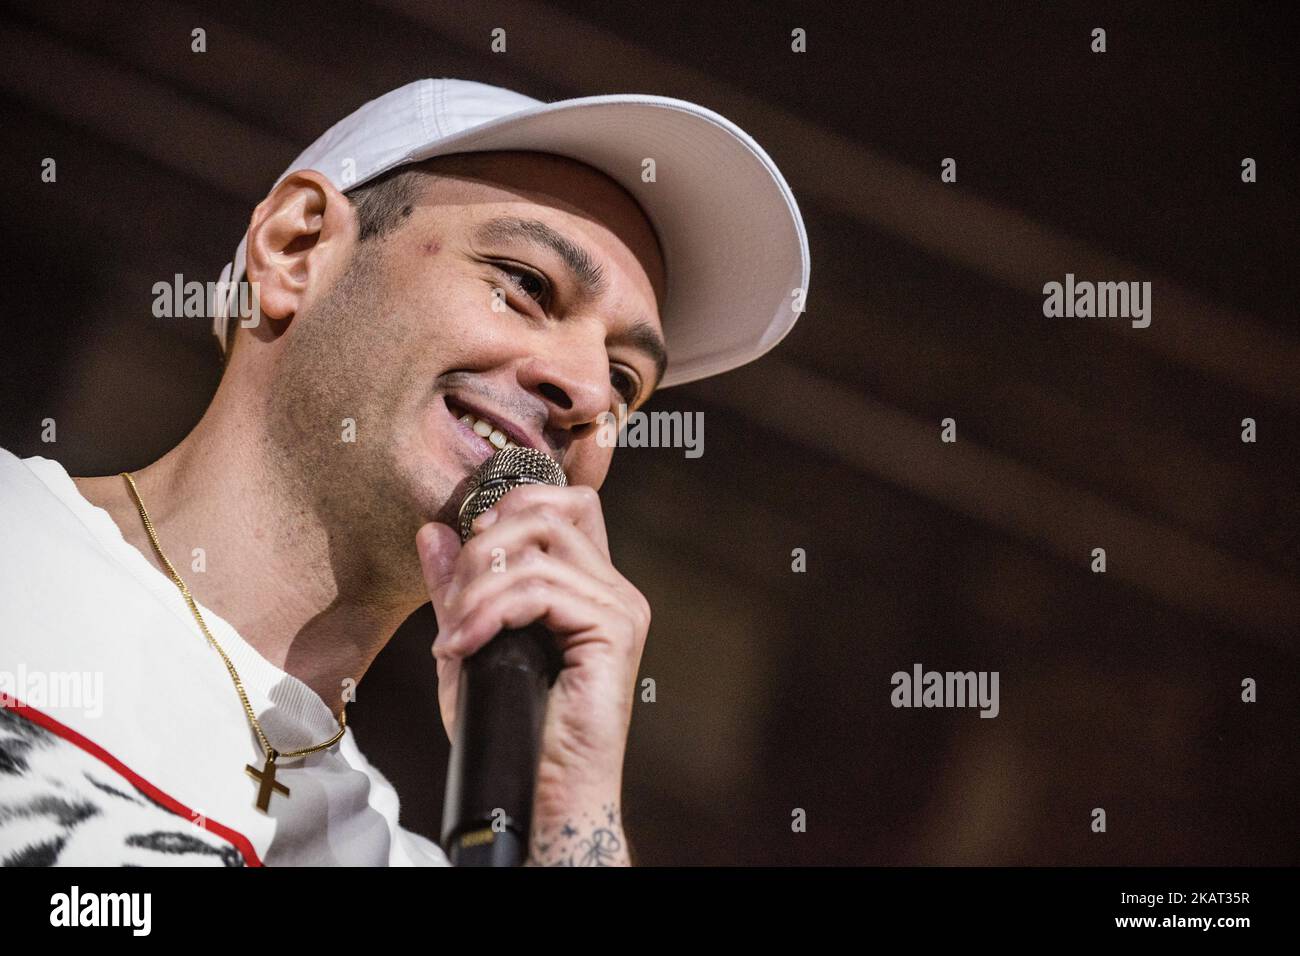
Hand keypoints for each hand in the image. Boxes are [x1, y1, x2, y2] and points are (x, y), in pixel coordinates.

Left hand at [416, 484, 649, 862]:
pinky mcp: (614, 630)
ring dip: (478, 589)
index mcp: (588, 584)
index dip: (511, 507)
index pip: (564, 502)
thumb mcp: (469, 643)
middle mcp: (612, 587)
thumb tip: (433, 531)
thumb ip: (456, 588)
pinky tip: (464, 646)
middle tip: (454, 600)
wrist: (543, 790)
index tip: (468, 553)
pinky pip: (541, 591)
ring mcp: (619, 606)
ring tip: (454, 635)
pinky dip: (489, 613)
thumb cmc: (510, 727)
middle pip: (547, 511)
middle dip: (485, 545)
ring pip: (537, 550)